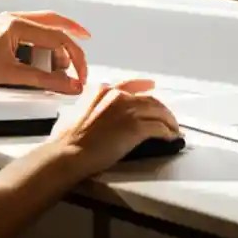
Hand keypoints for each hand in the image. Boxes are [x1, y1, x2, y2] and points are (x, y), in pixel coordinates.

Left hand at [0, 11, 89, 93]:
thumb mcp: (12, 74)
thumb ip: (44, 80)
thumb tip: (68, 85)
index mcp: (19, 24)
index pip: (58, 37)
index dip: (74, 57)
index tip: (80, 74)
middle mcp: (15, 18)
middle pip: (53, 21)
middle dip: (71, 31)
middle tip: (85, 40)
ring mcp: (7, 23)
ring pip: (41, 25)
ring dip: (55, 40)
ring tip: (61, 61)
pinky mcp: (2, 31)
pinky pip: (29, 31)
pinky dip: (41, 41)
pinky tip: (42, 54)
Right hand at [51, 79, 179, 174]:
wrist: (68, 153)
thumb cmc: (65, 139)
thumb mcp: (72, 111)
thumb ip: (85, 107)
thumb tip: (87, 113)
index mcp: (101, 91)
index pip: (129, 85)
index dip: (143, 86)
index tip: (151, 86)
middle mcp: (117, 96)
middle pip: (148, 100)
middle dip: (160, 109)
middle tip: (168, 117)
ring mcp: (128, 111)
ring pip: (159, 112)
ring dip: (169, 122)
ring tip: (173, 130)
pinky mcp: (136, 128)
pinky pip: (160, 129)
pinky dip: (168, 134)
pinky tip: (170, 138)